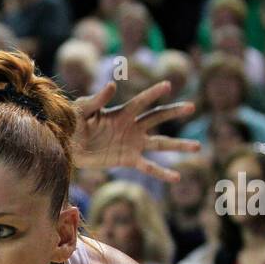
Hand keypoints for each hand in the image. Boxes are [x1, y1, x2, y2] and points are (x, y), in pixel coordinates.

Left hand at [73, 80, 199, 181]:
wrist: (66, 147)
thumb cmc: (72, 123)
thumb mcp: (82, 110)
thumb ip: (97, 99)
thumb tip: (113, 85)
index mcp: (121, 112)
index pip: (141, 102)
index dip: (153, 94)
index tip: (167, 85)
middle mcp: (131, 127)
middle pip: (157, 118)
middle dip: (173, 112)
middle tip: (191, 107)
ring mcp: (132, 144)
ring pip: (160, 143)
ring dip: (179, 145)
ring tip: (198, 146)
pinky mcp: (128, 160)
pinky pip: (149, 167)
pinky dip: (162, 173)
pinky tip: (177, 178)